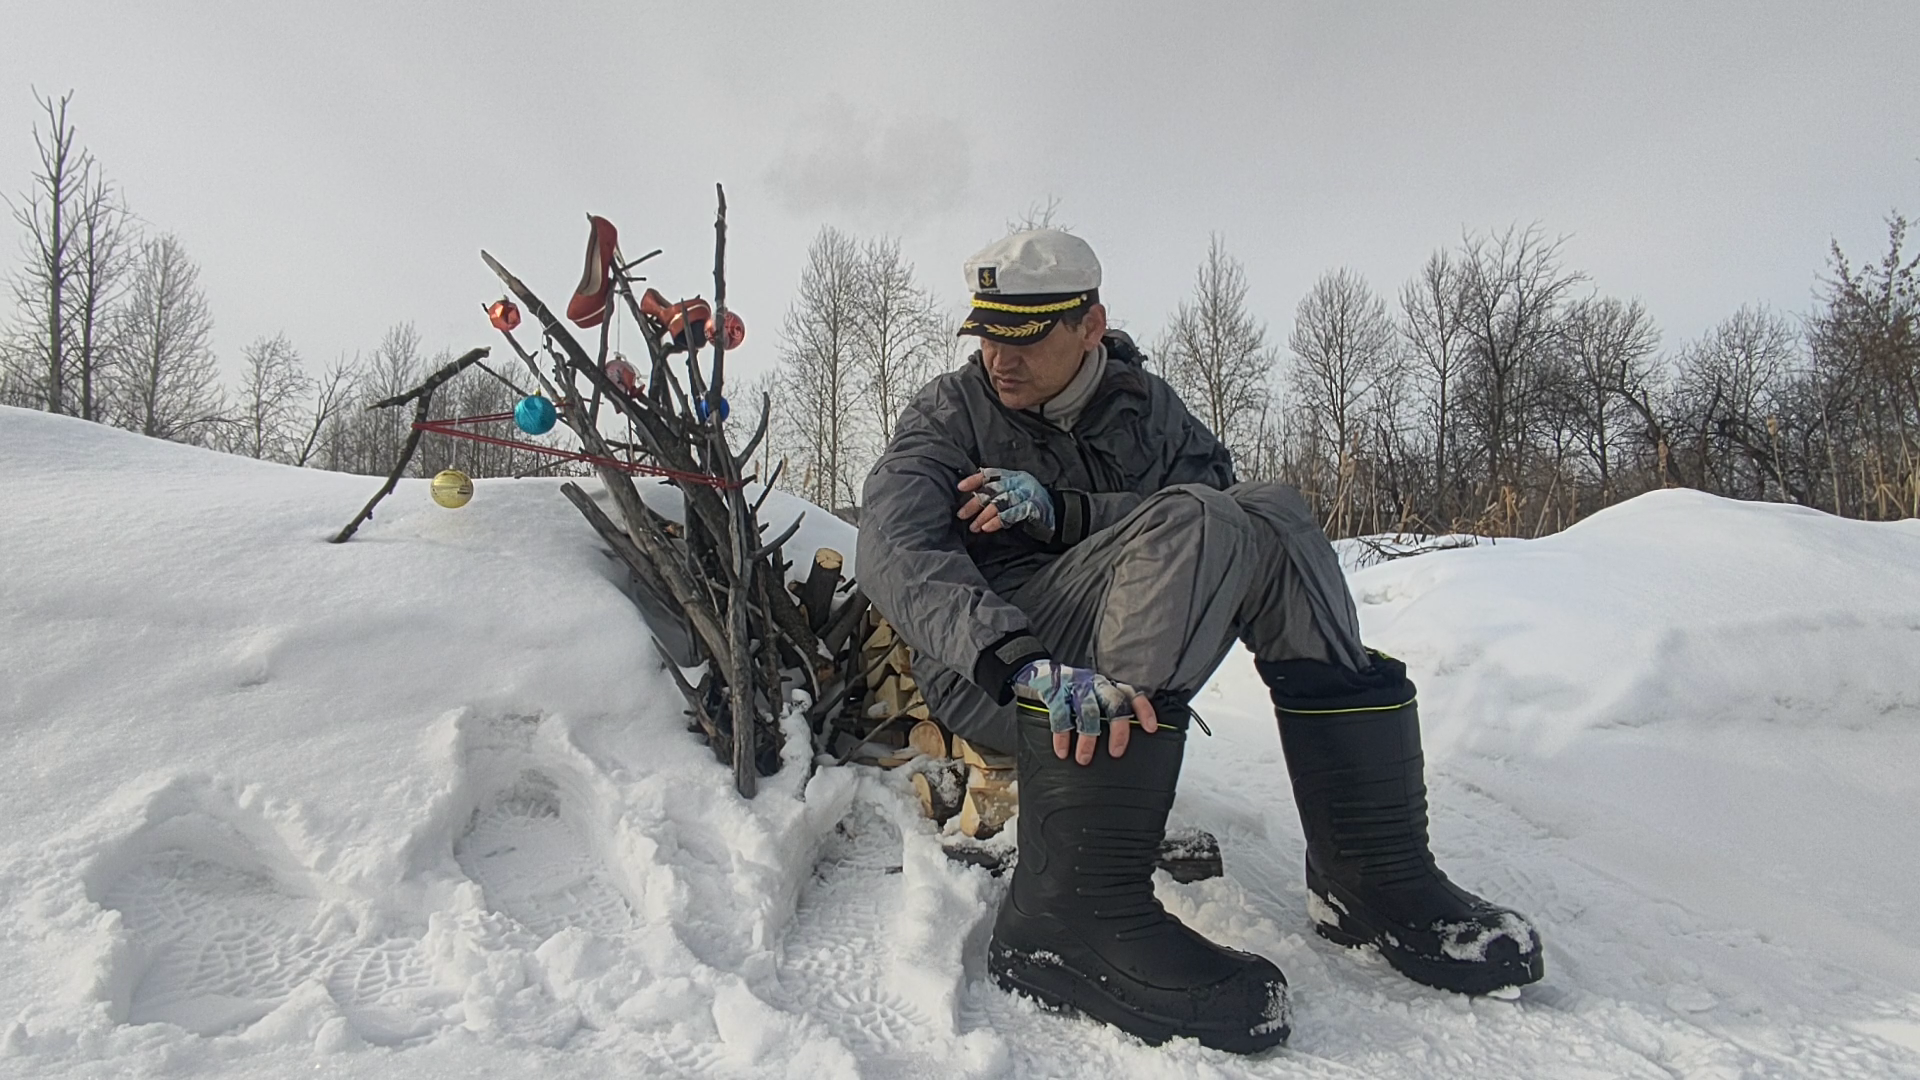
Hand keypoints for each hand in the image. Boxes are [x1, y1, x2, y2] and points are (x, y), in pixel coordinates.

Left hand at [957, 468, 1054, 539]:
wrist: (1057, 515)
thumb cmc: (1029, 505)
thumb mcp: (1012, 495)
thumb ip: (995, 494)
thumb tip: (968, 500)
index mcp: (1012, 476)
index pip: (990, 474)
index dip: (974, 479)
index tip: (960, 488)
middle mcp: (1019, 482)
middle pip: (993, 489)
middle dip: (975, 502)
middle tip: (961, 515)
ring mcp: (1027, 494)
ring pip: (1001, 501)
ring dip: (984, 515)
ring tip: (974, 527)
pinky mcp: (1034, 508)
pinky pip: (1014, 513)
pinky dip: (999, 520)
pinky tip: (988, 527)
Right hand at [1013, 659, 1158, 764]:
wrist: (1039, 671)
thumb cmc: (1072, 690)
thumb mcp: (1095, 697)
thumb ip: (1108, 712)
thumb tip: (1124, 743)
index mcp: (1109, 686)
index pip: (1132, 694)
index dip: (1143, 709)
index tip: (1151, 728)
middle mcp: (1096, 685)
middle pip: (1114, 703)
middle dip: (1118, 729)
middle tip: (1116, 753)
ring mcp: (1075, 687)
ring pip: (1088, 711)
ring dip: (1087, 738)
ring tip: (1084, 759)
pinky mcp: (1055, 692)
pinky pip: (1060, 715)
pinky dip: (1061, 736)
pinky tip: (1062, 751)